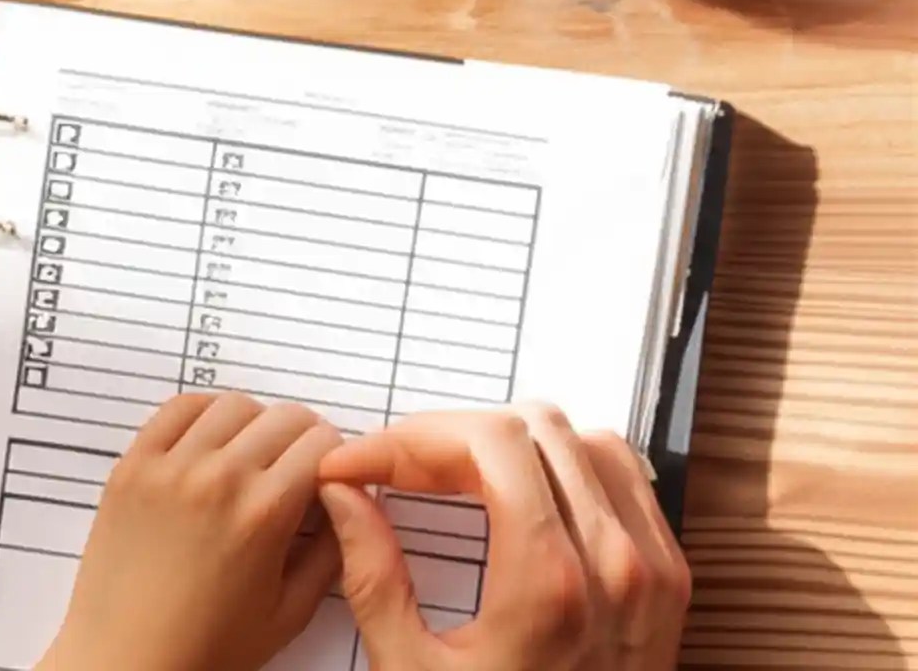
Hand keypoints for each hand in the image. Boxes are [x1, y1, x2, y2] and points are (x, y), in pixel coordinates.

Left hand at [38, 392, 343, 670]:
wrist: (124, 662)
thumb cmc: (205, 648)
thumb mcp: (291, 611)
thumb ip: (332, 551)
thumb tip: (350, 502)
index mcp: (265, 513)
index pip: (323, 442)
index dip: (334, 459)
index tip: (326, 477)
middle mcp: (220, 478)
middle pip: (285, 417)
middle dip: (303, 439)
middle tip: (295, 468)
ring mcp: (171, 466)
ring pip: (235, 405)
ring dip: (255, 423)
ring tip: (252, 456)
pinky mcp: (133, 465)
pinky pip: (179, 408)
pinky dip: (205, 412)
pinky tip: (212, 440)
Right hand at [317, 404, 691, 670]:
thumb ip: (372, 575)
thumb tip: (342, 494)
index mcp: (548, 583)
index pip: (485, 443)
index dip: (409, 437)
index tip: (357, 461)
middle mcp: (614, 561)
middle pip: (530, 428)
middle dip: (448, 437)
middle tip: (393, 470)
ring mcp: (651, 566)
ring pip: (582, 438)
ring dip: (509, 443)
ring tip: (449, 477)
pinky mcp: (668, 577)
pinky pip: (623, 477)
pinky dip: (566, 465)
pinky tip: (516, 493)